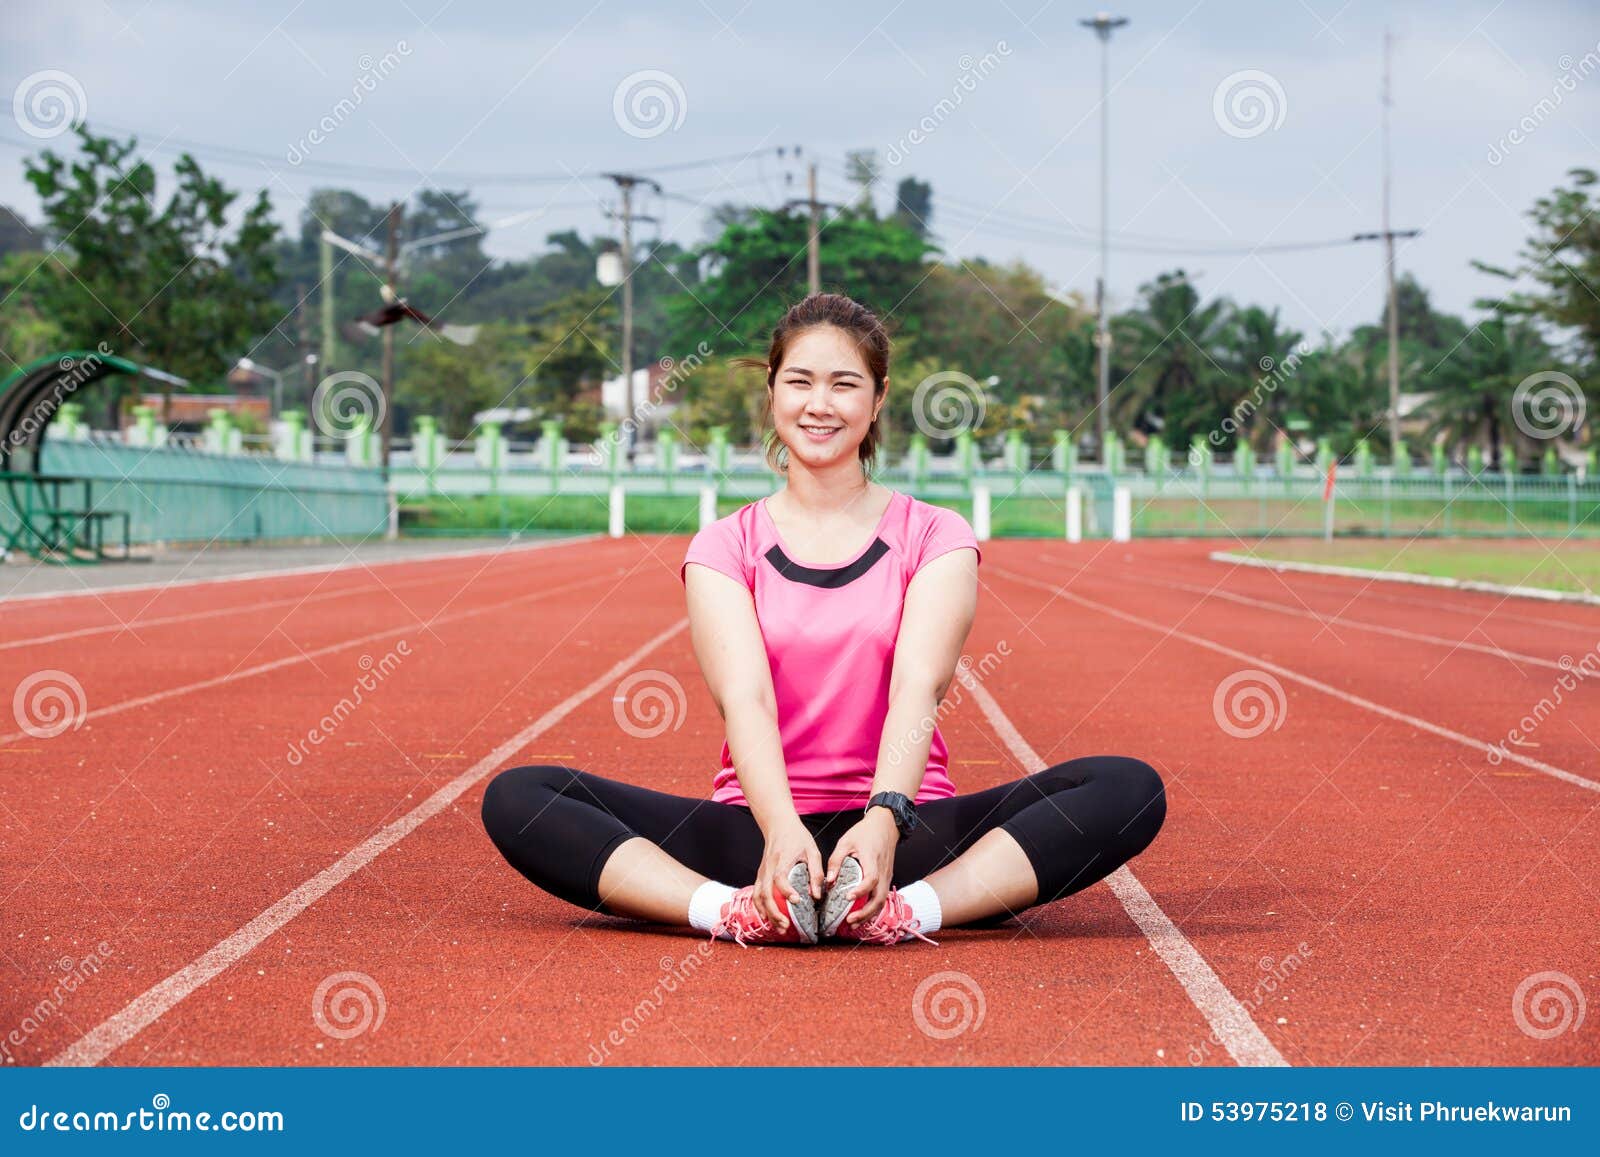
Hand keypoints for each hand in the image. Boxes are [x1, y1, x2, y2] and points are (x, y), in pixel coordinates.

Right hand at [753, 816, 822, 932]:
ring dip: (766, 913)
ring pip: (758, 896)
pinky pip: (756, 894)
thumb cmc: (797, 837)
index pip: (780, 877)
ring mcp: (761, 872)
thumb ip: (816, 872)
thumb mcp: (812, 850)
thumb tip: (817, 895)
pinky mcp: (760, 875)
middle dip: (773, 911)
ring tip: (778, 927)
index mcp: (781, 860)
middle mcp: (768, 868)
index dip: (786, 890)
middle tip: (786, 924)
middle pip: (764, 893)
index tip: (797, 900)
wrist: (778, 825)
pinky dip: (761, 908)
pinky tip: (768, 918)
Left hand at [825, 808, 899, 926]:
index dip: (861, 890)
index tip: (848, 897)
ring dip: (869, 914)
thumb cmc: (865, 832)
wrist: (885, 825)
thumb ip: (836, 860)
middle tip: (849, 921)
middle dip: (865, 912)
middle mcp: (883, 871)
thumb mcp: (846, 841)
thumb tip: (829, 880)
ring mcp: (887, 876)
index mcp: (872, 860)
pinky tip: (861, 914)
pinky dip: (872, 908)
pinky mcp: (887, 878)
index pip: (871, 879)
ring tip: (853, 923)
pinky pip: (882, 897)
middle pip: (879, 898)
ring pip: (882, 901)